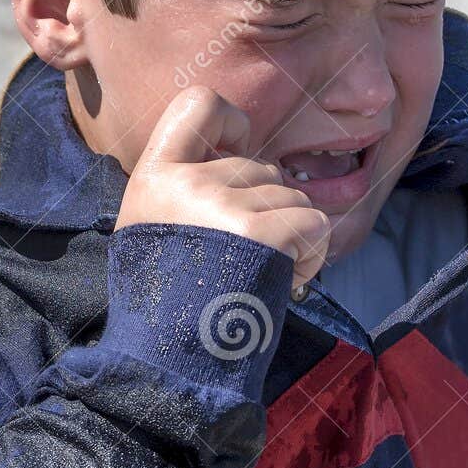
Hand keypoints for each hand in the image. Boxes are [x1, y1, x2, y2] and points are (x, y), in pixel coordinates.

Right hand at [117, 86, 329, 285]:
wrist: (167, 365)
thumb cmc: (169, 306)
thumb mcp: (152, 231)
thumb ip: (186, 192)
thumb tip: (242, 166)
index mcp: (152, 177)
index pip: (197, 103)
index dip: (231, 121)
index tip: (237, 150)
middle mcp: (186, 182)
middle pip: (263, 168)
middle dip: (270, 210)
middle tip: (246, 261)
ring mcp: (222, 204)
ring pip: (294, 197)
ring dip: (293, 239)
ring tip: (260, 278)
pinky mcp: (259, 233)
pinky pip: (315, 224)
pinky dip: (312, 256)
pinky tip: (284, 283)